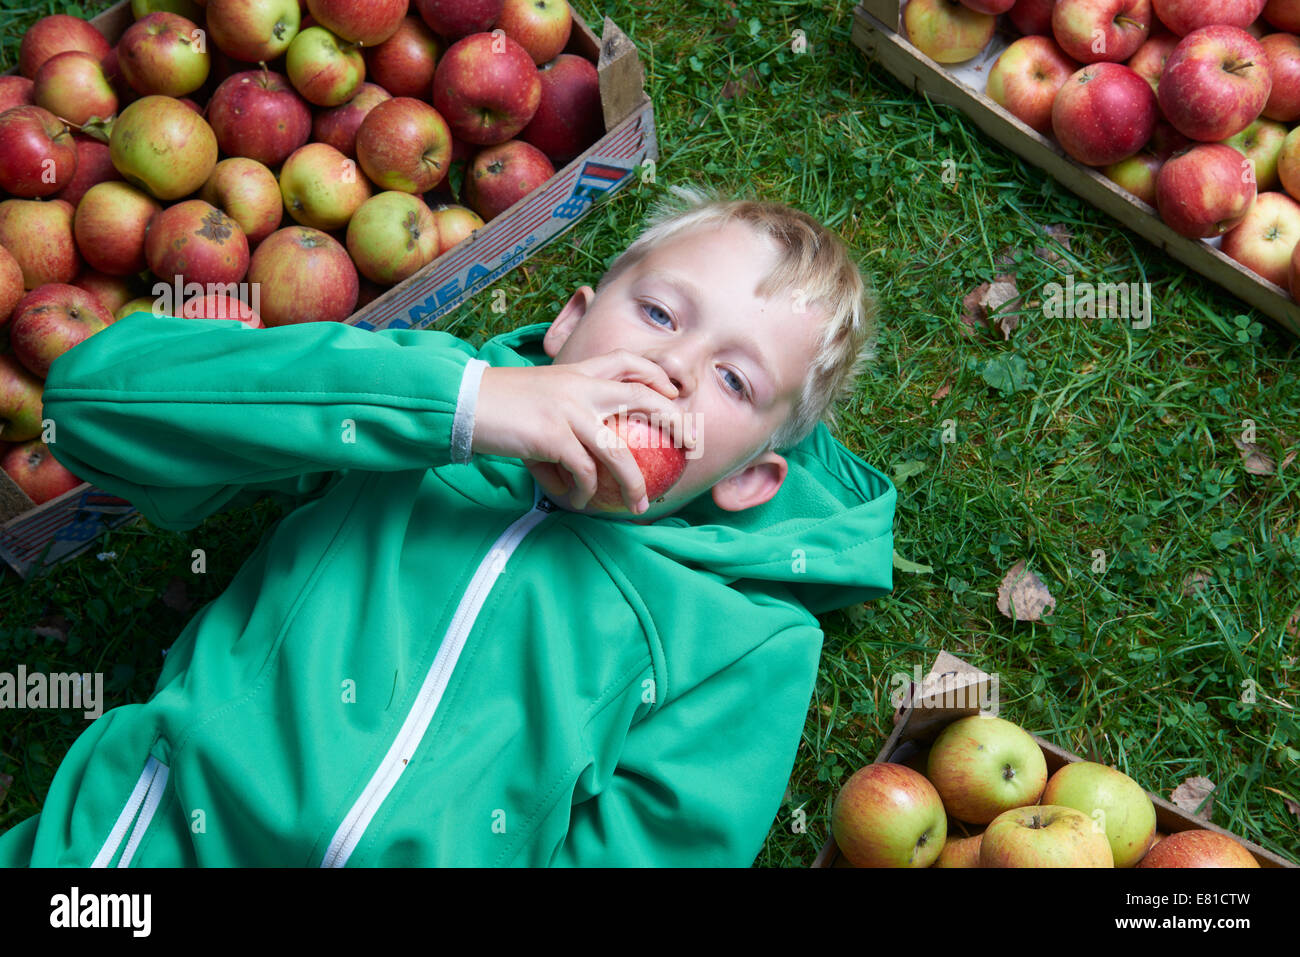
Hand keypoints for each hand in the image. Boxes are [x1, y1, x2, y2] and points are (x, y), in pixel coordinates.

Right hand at [472, 350, 695, 512]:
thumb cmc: (498, 404)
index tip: (675, 393)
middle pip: (645, 398)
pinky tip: (578, 501)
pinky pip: (584, 472)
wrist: (463, 403)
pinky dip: (585, 492)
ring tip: (639, 505)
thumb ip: (565, 408)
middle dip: (676, 422)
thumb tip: (580, 452)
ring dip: (633, 484)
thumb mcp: (539, 393)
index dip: (656, 375)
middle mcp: (580, 386)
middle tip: (692, 447)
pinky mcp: (554, 436)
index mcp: (577, 372)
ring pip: (619, 452)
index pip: (627, 361)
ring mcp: (569, 411)